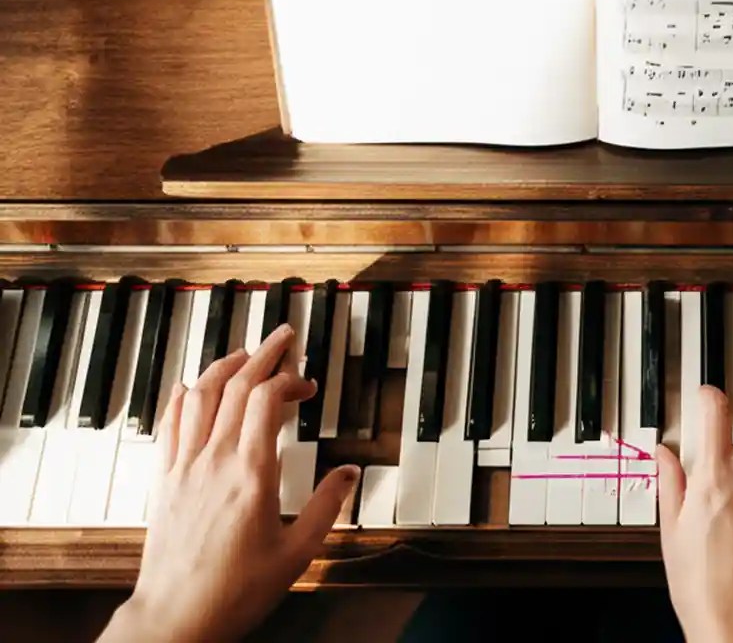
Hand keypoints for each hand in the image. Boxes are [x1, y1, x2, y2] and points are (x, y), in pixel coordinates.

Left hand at [99, 324, 359, 642]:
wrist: (178, 616)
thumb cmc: (235, 590)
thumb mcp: (298, 550)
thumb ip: (327, 505)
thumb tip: (350, 473)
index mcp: (251, 474)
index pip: (267, 399)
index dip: (290, 379)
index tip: (307, 383)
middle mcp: (213, 461)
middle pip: (236, 384)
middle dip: (263, 353)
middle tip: (283, 336)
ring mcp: (183, 466)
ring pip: (199, 394)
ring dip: (224, 365)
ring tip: (244, 354)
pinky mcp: (164, 478)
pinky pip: (169, 421)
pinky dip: (185, 394)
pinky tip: (193, 388)